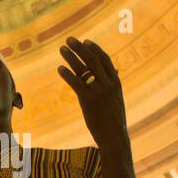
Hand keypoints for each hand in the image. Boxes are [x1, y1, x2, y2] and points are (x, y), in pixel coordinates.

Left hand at [58, 37, 129, 153]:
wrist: (114, 137)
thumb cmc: (114, 120)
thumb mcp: (117, 99)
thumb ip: (114, 84)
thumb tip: (116, 71)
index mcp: (116, 82)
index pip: (105, 60)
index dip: (95, 49)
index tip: (85, 41)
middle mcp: (108, 84)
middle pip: (92, 60)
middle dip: (80, 48)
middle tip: (69, 39)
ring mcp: (99, 92)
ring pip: (83, 69)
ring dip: (71, 57)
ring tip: (61, 49)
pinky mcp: (89, 100)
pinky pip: (76, 83)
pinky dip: (67, 74)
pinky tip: (59, 68)